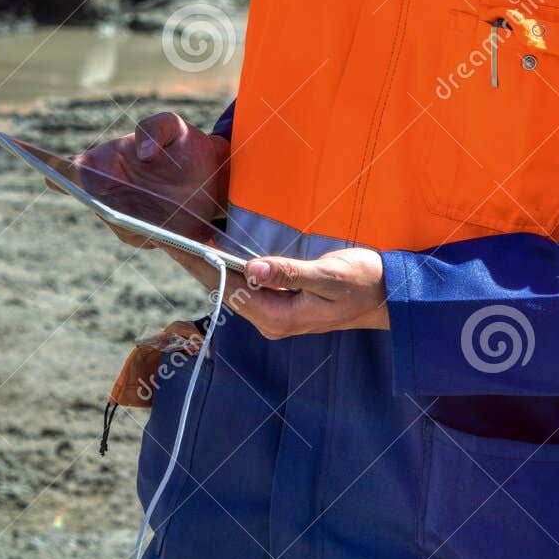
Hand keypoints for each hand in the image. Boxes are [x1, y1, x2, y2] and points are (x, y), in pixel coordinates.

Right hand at [71, 111, 229, 253]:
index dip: (58, 173)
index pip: (74, 171)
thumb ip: (154, 128)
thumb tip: (143, 154)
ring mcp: (129, 216)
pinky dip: (153, 236)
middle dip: (98, 205)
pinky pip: (148, 239)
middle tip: (105, 204)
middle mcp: (111, 193)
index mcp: (106, 162)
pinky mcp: (153, 235)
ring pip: (121, 226)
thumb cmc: (183, 145)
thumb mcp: (173, 126)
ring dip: (128, 224)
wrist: (215, 173)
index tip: (53, 174)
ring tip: (141, 222)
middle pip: (95, 204)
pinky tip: (164, 233)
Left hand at [181, 247, 388, 337]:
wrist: (390, 297)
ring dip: (211, 266)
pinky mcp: (283, 306)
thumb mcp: (329, 274)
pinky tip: (219, 255)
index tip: (174, 245)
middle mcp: (272, 321)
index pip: (227, 287)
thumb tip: (251, 269)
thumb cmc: (364, 283)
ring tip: (185, 243)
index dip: (199, 264)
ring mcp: (276, 316)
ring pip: (233, 289)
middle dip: (197, 264)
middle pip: (224, 289)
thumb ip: (290, 273)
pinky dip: (229, 269)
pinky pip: (246, 288)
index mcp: (278, 316)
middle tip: (168, 237)